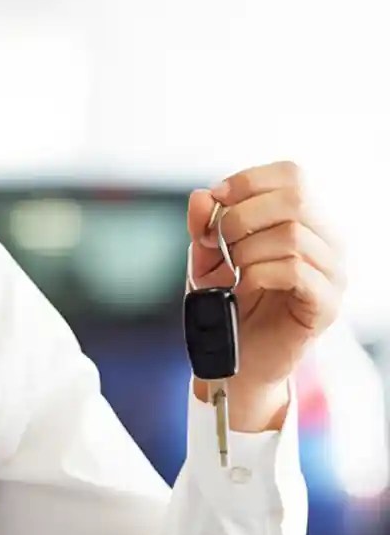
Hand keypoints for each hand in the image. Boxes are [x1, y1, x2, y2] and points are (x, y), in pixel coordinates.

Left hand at [187, 160, 345, 430]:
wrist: (236, 358)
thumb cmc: (228, 303)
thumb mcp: (206, 258)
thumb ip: (204, 226)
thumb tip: (202, 196)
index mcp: (305, 221)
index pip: (292, 176)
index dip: (248, 181)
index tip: (215, 200)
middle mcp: (327, 242)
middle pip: (294, 198)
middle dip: (242, 216)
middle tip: (218, 242)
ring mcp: (332, 273)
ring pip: (293, 235)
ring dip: (246, 250)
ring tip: (230, 271)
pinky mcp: (325, 305)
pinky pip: (295, 271)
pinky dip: (259, 272)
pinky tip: (244, 285)